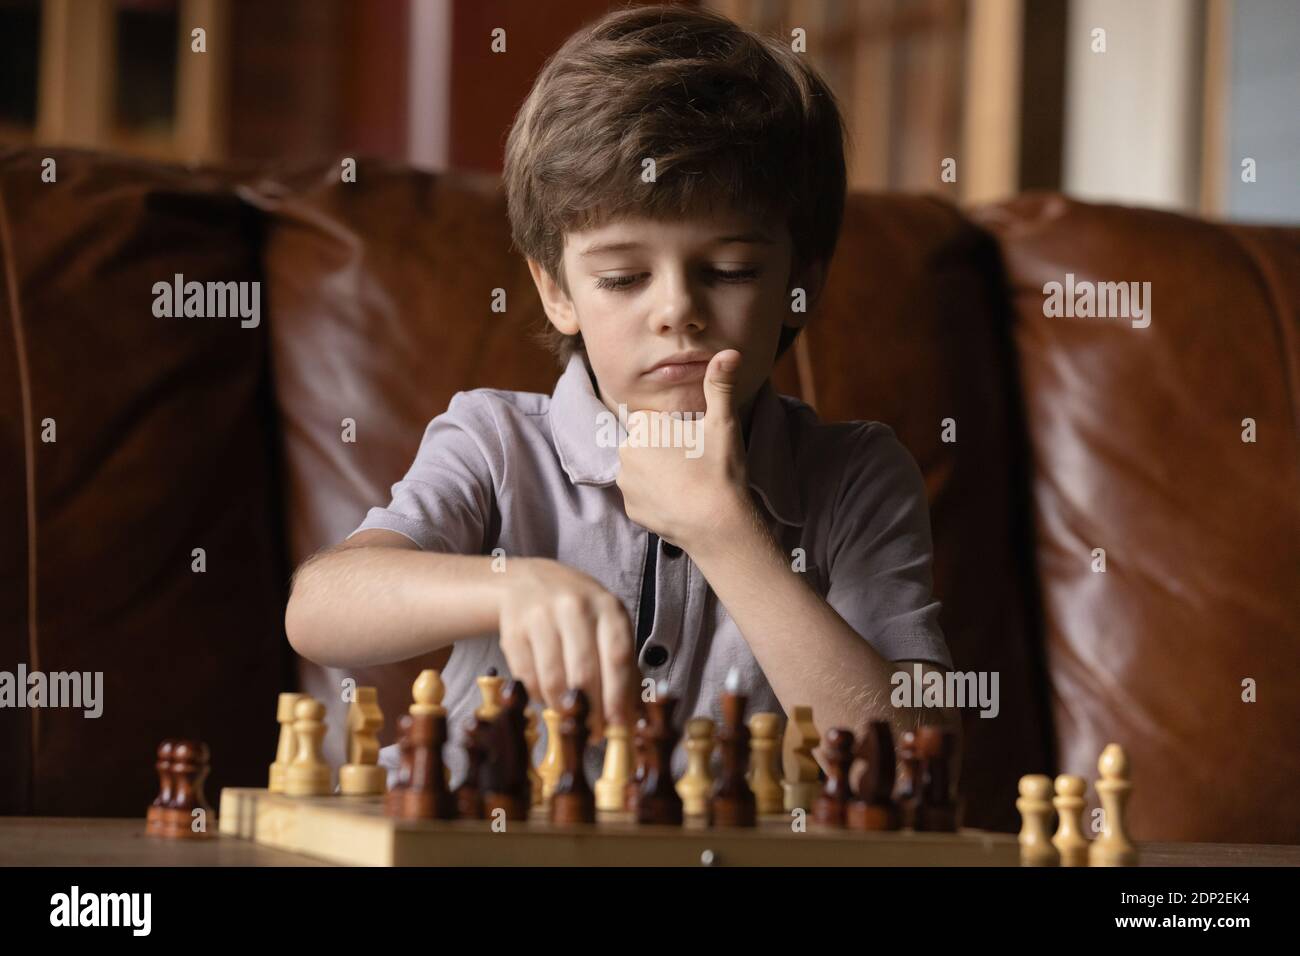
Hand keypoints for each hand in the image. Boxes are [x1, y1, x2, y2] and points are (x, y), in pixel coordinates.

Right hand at [497, 557, 636, 735]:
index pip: (617, 656)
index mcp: (606, 606)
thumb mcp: (607, 624)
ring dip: (563, 708)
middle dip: (591, 710)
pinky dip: (539, 696)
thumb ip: (622, 665)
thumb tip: (633, 715)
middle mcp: (574, 607)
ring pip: (554, 679)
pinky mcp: (513, 631)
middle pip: (585, 671)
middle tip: (593, 733)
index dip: (619, 696)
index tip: (618, 726)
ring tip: (570, 718)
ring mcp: (540, 617)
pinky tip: (547, 698)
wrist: (527, 582)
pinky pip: (528, 678)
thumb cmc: (578, 611)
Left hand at [616, 349, 750, 550]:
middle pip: (645, 445)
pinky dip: (657, 498)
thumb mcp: (723, 423)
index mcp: (644, 429)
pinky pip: (642, 497)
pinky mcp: (631, 511)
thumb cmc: (719, 471)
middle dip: (663, 451)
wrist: (718, 526)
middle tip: (693, 463)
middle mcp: (626, 455)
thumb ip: (721, 385)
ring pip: (641, 470)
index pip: (651, 421)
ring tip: (688, 483)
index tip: (691, 443)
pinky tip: (680, 501)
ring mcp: (626, 486)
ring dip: (657, 474)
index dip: (672, 430)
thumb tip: (730, 352)